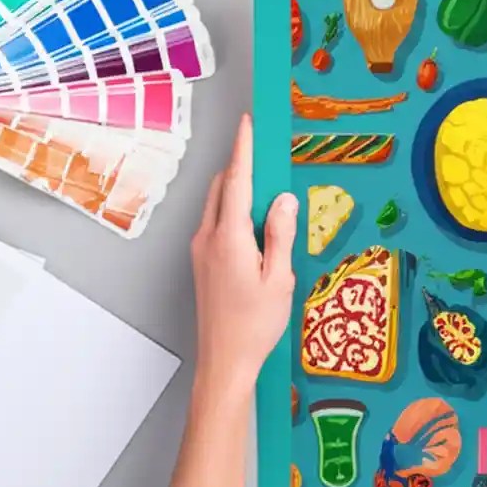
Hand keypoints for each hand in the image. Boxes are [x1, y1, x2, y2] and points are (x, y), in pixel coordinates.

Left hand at [191, 114, 298, 402]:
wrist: (224, 362)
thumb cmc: (254, 326)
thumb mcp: (280, 279)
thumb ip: (282, 234)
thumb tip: (284, 199)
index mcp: (229, 238)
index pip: (236, 181)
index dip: (244, 149)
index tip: (249, 123)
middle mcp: (208, 238)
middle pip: (223, 187)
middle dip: (243, 168)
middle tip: (270, 159)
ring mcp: (201, 251)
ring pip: (218, 205)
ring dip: (239, 192)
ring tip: (271, 198)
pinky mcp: (202, 263)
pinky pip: (217, 224)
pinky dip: (235, 213)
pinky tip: (258, 229)